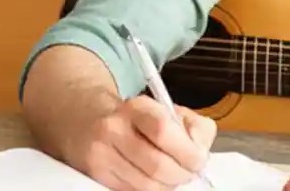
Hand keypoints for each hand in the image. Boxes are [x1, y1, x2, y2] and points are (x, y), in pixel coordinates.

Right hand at [64, 94, 216, 190]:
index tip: (198, 159)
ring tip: (172, 175)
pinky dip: (152, 189)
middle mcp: (114, 128)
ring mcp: (102, 154)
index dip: (187, 151)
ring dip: (168, 185)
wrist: (89, 122)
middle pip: (157, 164)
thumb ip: (194, 126)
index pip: (164, 130)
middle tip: (189, 172)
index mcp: (137, 107)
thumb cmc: (136, 119)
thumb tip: (201, 149)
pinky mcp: (96, 175)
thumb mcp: (167, 110)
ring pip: (147, 185)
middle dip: (181, 174)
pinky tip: (154, 179)